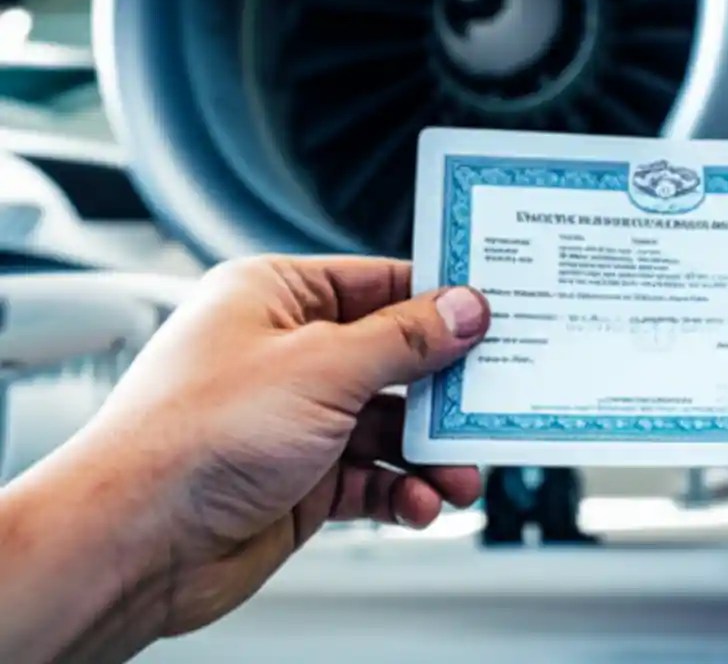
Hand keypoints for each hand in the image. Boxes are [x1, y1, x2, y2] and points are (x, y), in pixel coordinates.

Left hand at [0, 257, 489, 660]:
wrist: (134, 542)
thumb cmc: (191, 437)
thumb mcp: (322, 368)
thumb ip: (405, 340)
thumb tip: (463, 309)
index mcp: (274, 298)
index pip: (378, 283)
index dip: (438, 299)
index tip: (493, 314)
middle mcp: (285, 354)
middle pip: (393, 359)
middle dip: (442, 391)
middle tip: (488, 402)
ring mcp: (294, 419)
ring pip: (389, 425)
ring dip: (428, 452)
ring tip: (457, 474)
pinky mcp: (300, 478)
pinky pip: (371, 476)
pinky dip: (401, 490)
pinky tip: (418, 503)